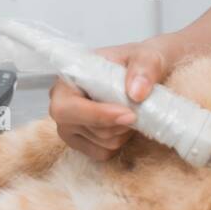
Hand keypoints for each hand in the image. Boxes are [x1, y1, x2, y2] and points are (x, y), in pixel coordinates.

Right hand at [48, 38, 172, 162]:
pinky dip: (120, 142)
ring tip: (132, 112)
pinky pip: (103, 153)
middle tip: (137, 112)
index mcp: (69, 79)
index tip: (129, 115)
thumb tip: (136, 92)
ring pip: (100, 143)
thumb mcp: (147, 56)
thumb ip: (144, 68)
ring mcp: (69, 127)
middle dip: (117, 124)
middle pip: (84, 128)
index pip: (67, 106)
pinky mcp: (82, 143)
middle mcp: (62, 105)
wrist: (146, 74)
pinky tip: (125, 124)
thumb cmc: (140, 62)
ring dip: (123, 132)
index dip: (97, 115)